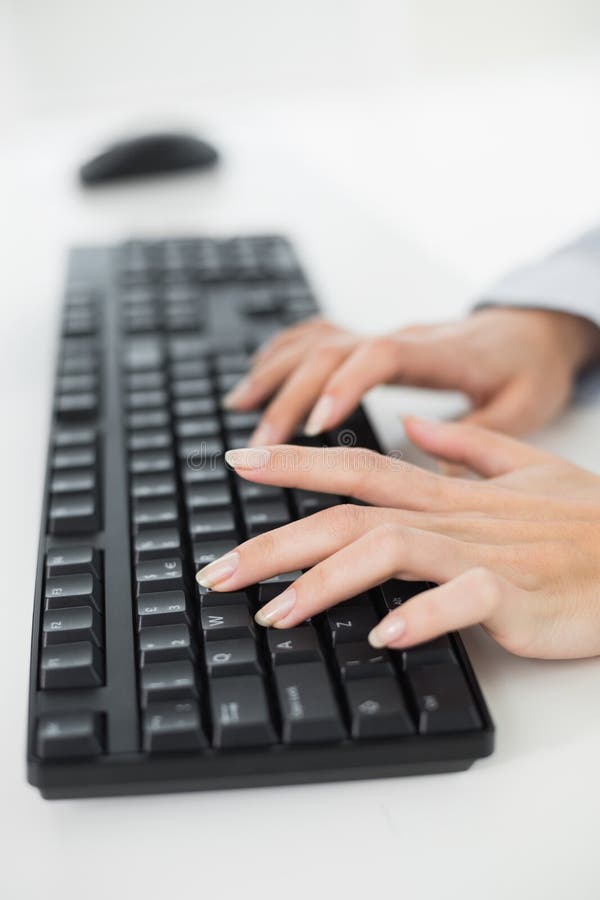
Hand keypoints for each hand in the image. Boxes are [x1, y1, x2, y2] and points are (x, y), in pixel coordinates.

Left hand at [196, 419, 599, 658]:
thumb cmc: (591, 520)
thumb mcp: (527, 467)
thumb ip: (465, 447)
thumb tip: (412, 430)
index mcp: (450, 492)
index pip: (358, 465)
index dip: (294, 460)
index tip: (237, 461)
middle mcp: (455, 517)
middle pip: (349, 514)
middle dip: (274, 539)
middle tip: (215, 571)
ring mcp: (485, 554)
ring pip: (390, 549)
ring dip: (324, 580)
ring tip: (272, 613)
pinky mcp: (519, 596)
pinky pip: (464, 600)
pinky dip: (422, 614)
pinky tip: (383, 636)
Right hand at [223, 309, 599, 444]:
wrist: (532, 327)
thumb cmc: (530, 368)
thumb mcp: (526, 407)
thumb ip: (481, 439)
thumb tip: (432, 479)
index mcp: (440, 353)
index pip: (380, 356)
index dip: (343, 385)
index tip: (315, 428)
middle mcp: (402, 337)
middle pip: (330, 352)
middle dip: (288, 398)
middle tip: (260, 449)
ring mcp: (382, 335)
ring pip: (315, 342)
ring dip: (272, 376)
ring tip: (237, 412)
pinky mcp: (372, 341)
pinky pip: (316, 338)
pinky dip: (280, 357)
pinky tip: (256, 381)